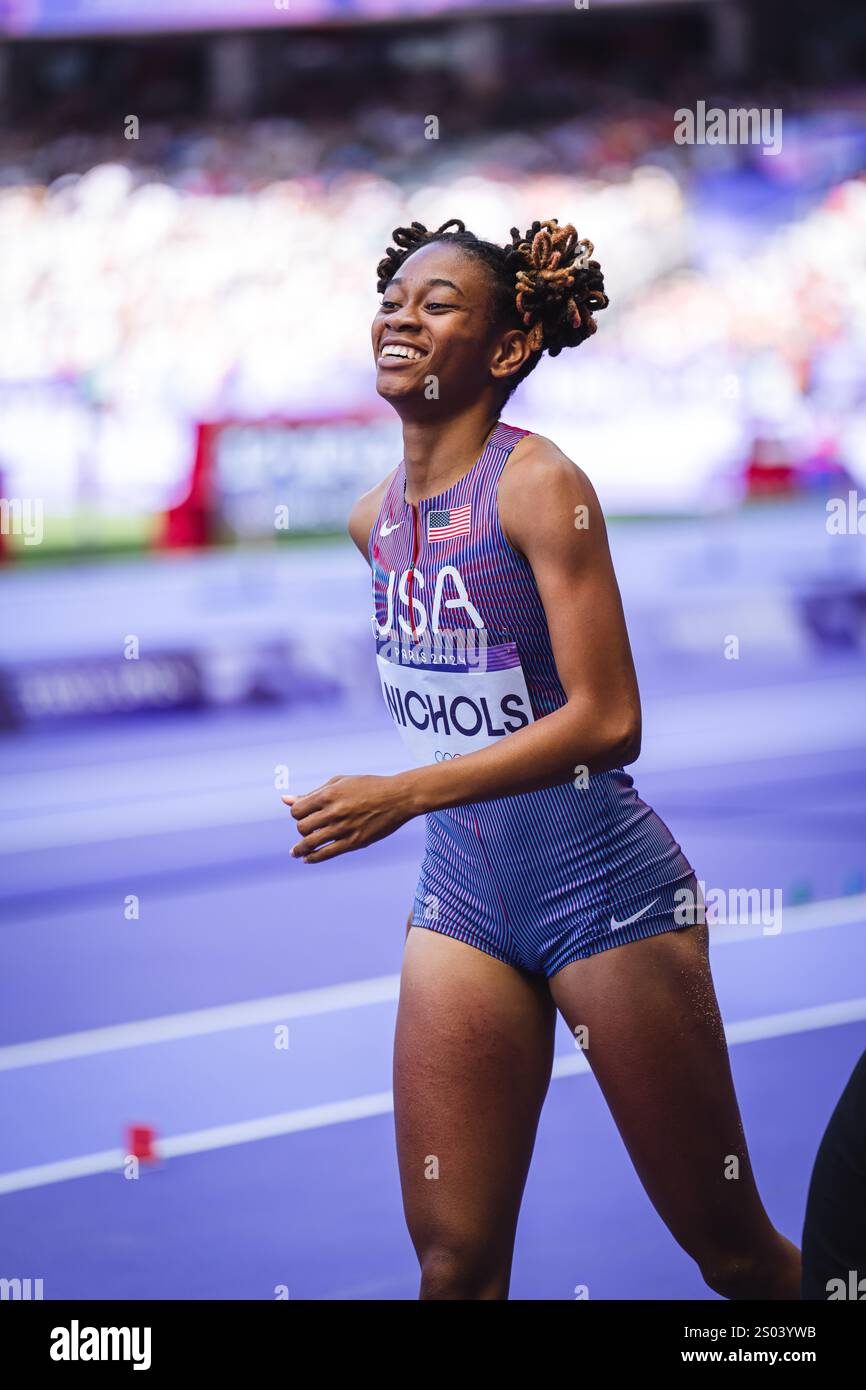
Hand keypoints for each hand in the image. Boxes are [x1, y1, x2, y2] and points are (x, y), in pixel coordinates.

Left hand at [283, 774, 412, 862]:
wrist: (397, 797)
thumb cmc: (368, 786)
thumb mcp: (339, 783)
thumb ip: (312, 793)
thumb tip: (284, 799)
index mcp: (329, 795)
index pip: (297, 810)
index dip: (297, 813)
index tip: (303, 815)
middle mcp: (334, 812)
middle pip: (303, 827)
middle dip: (302, 829)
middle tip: (307, 830)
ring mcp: (344, 828)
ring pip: (311, 843)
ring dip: (300, 849)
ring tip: (295, 853)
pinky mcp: (354, 842)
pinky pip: (327, 854)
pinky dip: (313, 858)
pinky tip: (307, 859)